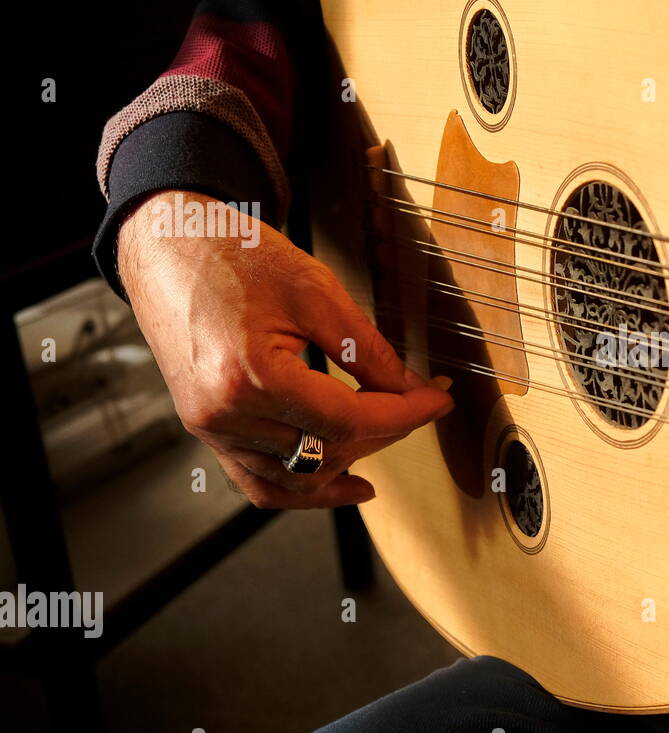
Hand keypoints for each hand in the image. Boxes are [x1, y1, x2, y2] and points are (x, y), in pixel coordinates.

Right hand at [118, 190, 452, 507]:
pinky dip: (303, 489)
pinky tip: (344, 484)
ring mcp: (210, 428)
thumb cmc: (232, 254)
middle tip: (419, 405)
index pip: (349, 420)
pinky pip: (257, 482)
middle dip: (385, 433)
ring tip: (387, 436)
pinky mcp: (206, 428)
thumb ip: (368, 350)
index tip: (436, 402)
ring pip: (296, 478)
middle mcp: (224, 414)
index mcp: (251, 377)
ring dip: (350, 462)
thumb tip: (410, 388)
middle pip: (328, 452)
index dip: (404, 415)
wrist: (167, 243)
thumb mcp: (316, 292)